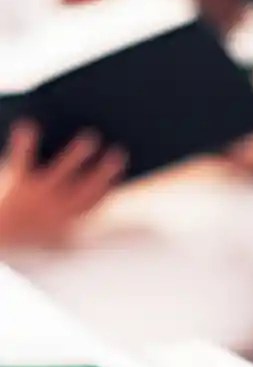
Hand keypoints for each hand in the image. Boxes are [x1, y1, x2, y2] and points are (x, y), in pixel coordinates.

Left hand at [0, 122, 125, 247]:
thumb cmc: (19, 234)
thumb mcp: (52, 241)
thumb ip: (75, 229)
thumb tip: (94, 219)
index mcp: (67, 217)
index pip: (95, 199)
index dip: (110, 184)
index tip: (121, 168)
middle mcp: (57, 204)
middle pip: (87, 184)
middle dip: (105, 169)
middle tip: (118, 152)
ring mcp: (38, 191)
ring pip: (63, 169)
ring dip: (78, 154)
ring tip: (90, 138)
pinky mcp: (17, 178)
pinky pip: (22, 157)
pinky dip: (25, 141)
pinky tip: (29, 125)